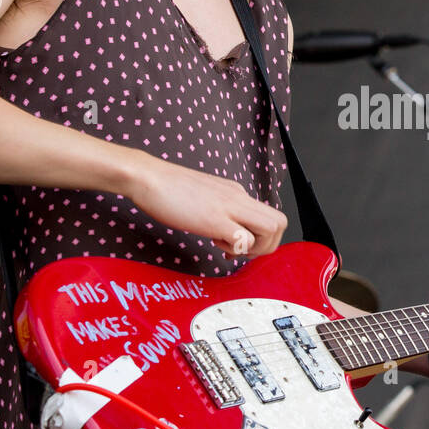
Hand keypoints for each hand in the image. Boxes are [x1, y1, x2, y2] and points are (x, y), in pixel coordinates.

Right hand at [126, 154, 287, 257]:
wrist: (148, 177)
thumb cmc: (168, 188)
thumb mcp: (205, 195)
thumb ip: (220, 208)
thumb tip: (225, 229)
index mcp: (237, 192)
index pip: (270, 215)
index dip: (262, 237)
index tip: (240, 245)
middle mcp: (239, 197)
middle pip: (280, 222)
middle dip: (267, 246)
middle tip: (242, 251)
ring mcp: (229, 207)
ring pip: (272, 229)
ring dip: (255, 248)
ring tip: (229, 248)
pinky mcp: (215, 219)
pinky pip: (243, 238)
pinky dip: (235, 248)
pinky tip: (215, 244)